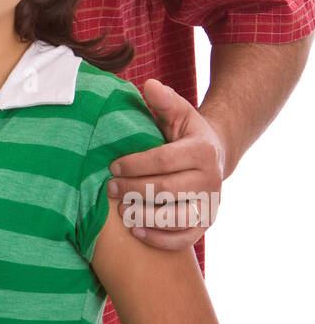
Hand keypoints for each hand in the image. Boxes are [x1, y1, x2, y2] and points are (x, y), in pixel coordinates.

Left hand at [106, 79, 224, 249]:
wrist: (215, 156)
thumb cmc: (187, 134)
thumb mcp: (179, 113)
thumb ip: (164, 101)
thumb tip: (149, 85)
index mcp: (202, 151)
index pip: (164, 160)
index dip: (136, 164)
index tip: (113, 166)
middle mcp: (211, 180)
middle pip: (167, 190)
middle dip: (134, 189)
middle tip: (109, 188)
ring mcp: (210, 205)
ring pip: (176, 217)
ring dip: (145, 216)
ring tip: (121, 210)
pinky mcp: (206, 224)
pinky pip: (183, 238)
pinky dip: (160, 239)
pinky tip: (136, 231)